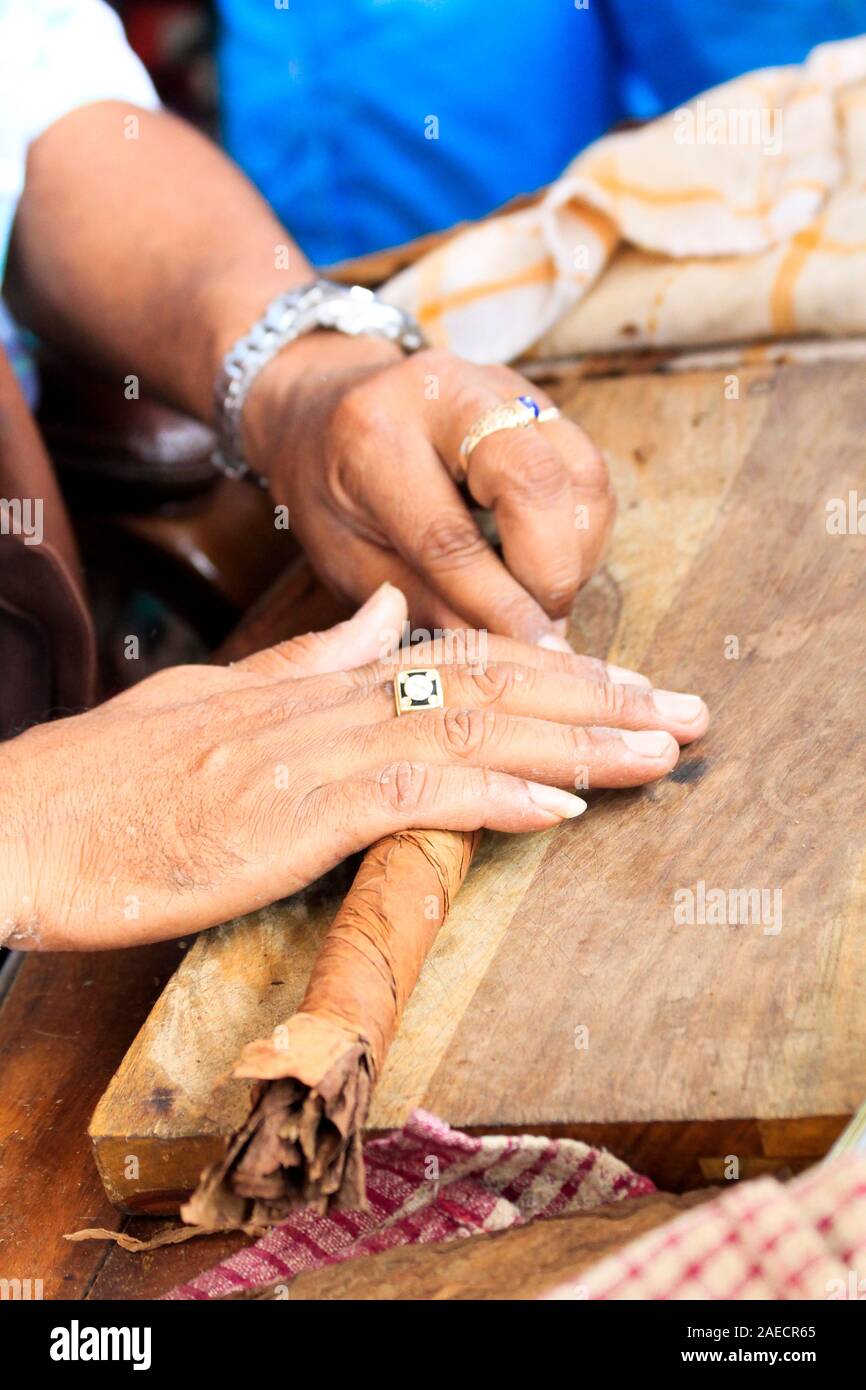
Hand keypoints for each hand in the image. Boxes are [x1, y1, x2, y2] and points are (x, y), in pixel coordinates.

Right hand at [0, 585, 706, 950]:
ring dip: (576, 744)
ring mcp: (310, 756)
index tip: (623, 685)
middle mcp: (325, 705)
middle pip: (488, 686)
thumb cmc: (109, 779)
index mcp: (314, 683)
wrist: (24, 823)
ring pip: (470, 733)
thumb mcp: (218, 700)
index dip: (552, 669)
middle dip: (597, 700)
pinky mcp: (290, 815)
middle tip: (686, 714)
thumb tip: (389, 612)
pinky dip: (494, 800)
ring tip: (660, 752)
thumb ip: (312, 656)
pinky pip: (411, 797)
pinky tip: (562, 806)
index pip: (457, 659)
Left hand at [245, 335, 613, 646]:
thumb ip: (420, 601)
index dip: (498, 603)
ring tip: (546, 594)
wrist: (325, 412)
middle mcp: (443, 393)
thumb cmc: (331, 494)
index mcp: (374, 437)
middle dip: (551, 568)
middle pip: (532, 477)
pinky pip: (589, 469)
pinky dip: (585, 528)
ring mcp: (500, 385)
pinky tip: (553, 561)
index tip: (531, 649)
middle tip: (544, 621)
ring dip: (577, 550)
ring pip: (579, 469)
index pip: (449, 536)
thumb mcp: (347, 558)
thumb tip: (500, 647)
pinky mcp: (537, 399)